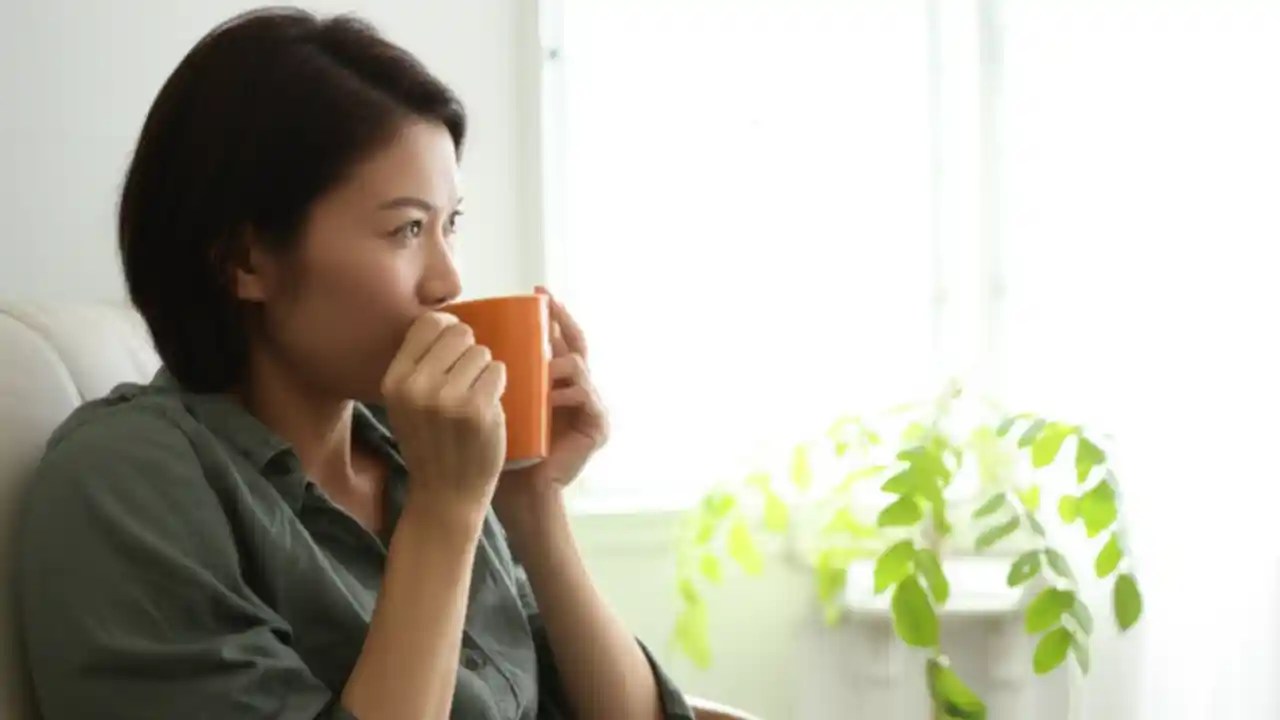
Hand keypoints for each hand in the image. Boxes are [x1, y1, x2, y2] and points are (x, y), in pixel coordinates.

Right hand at [381, 312, 507, 528]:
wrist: (446, 493)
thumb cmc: (431, 443)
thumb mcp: (407, 403)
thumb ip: (419, 364)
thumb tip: (448, 318)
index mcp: (395, 380)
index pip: (428, 323)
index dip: (448, 330)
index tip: (454, 349)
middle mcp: (417, 386)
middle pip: (460, 333)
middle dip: (469, 352)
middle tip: (465, 382)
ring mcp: (448, 397)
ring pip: (483, 352)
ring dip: (485, 371)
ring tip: (474, 399)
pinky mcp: (478, 408)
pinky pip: (499, 371)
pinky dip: (499, 386)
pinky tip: (488, 408)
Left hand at [494, 288, 608, 507]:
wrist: (518, 492)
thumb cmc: (499, 447)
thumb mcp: (492, 401)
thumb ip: (488, 374)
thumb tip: (461, 334)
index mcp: (552, 379)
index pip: (556, 338)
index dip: (551, 314)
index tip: (536, 293)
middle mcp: (575, 387)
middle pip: (576, 342)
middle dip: (563, 319)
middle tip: (547, 303)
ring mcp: (590, 405)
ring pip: (579, 365)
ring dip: (556, 360)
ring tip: (537, 362)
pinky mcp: (597, 427)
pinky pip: (586, 398)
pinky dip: (567, 393)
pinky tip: (549, 395)